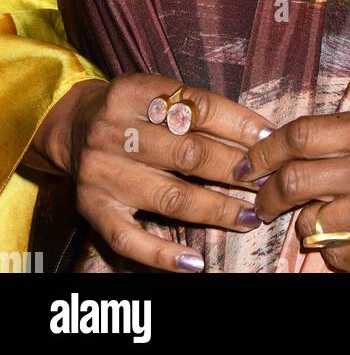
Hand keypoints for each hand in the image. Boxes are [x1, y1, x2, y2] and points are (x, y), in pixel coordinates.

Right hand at [29, 75, 275, 271]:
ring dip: (216, 209)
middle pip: (189, 154)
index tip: (271, 139)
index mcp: (135, 93)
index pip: (199, 107)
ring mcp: (104, 174)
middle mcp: (115, 132)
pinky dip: (163, 255)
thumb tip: (258, 132)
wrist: (72, 126)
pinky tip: (194, 264)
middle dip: (235, 169)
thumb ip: (198, 107)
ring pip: (171, 197)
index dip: (240, 123)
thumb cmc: (132, 108)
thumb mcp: (157, 90)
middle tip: (268, 182)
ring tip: (250, 216)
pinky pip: (131, 239)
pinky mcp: (94, 210)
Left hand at [236, 108, 349, 271]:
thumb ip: (345, 137)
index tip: (251, 163)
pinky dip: (336, 252)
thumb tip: (285, 148)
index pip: (301, 135)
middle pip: (295, 181)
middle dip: (267, 196)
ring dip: (306, 226)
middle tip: (261, 202)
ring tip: (324, 219)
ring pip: (311, 224)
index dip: (266, 150)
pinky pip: (337, 258)